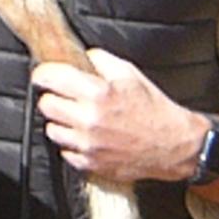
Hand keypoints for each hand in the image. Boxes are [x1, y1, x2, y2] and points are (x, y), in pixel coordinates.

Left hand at [31, 49, 209, 184]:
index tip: (45, 75)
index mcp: (98, 93)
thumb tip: (81, 56)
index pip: (50, 78)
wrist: (173, 145)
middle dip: (53, 97)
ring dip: (61, 122)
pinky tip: (89, 136)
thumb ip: (101, 60)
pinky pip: (65, 151)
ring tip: (79, 118)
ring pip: (52, 129)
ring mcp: (87, 144)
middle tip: (66, 97)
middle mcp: (89, 119)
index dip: (44, 73)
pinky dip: (72, 143)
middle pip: (46, 105)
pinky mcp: (89, 163)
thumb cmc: (155, 110)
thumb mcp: (131, 74)